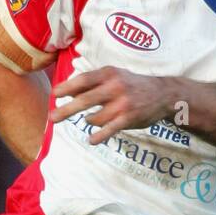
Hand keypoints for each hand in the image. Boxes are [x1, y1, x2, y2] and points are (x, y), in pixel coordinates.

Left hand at [49, 66, 172, 144]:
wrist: (164, 95)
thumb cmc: (134, 85)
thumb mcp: (116, 76)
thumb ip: (95, 82)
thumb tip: (69, 91)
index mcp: (109, 73)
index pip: (83, 80)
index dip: (66, 87)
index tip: (54, 94)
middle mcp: (114, 87)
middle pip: (84, 100)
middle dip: (66, 109)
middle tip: (52, 117)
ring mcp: (122, 104)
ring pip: (95, 117)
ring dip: (89, 121)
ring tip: (91, 120)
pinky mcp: (128, 118)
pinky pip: (108, 130)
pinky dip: (98, 136)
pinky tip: (91, 140)